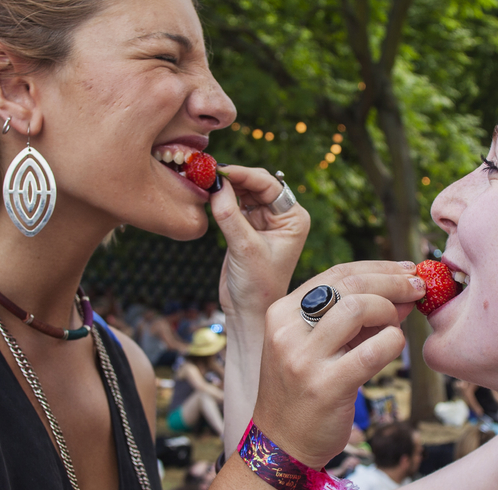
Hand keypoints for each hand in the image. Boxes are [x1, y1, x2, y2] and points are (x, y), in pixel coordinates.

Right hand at [209, 166, 309, 320]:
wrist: (247, 312)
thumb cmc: (257, 287)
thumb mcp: (244, 248)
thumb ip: (229, 214)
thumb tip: (216, 184)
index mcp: (294, 218)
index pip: (269, 185)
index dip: (244, 174)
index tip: (220, 170)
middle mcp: (282, 216)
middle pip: (256, 184)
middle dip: (233, 178)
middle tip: (207, 171)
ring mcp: (264, 221)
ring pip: (243, 192)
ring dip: (225, 186)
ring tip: (203, 179)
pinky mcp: (246, 227)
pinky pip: (233, 204)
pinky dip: (220, 198)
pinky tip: (207, 193)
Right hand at [251, 261, 424, 469]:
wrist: (280, 445)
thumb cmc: (303, 392)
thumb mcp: (316, 346)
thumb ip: (353, 319)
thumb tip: (402, 293)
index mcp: (281, 312)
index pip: (336, 273)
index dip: (378, 268)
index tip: (407, 270)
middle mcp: (288, 330)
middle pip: (350, 285)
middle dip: (393, 281)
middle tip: (419, 288)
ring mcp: (304, 358)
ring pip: (359, 308)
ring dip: (390, 312)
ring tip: (397, 326)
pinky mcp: (326, 386)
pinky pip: (374, 350)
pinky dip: (394, 342)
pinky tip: (395, 347)